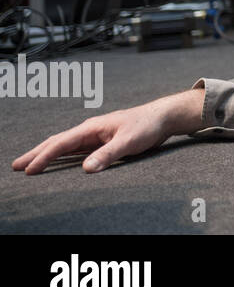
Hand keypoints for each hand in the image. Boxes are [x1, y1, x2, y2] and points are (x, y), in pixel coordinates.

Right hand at [12, 89, 201, 174]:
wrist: (163, 117)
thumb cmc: (147, 126)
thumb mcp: (129, 142)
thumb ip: (108, 154)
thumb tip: (86, 168)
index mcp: (92, 128)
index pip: (61, 143)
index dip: (43, 157)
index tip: (29, 169)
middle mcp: (90, 130)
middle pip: (58, 142)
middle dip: (37, 154)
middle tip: (17, 166)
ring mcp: (95, 135)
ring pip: (65, 146)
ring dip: (47, 154)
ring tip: (30, 164)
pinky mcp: (103, 140)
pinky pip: (77, 149)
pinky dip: (62, 155)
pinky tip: (58, 161)